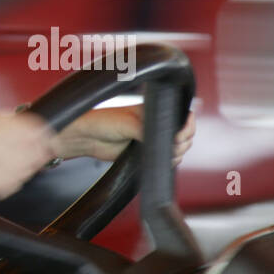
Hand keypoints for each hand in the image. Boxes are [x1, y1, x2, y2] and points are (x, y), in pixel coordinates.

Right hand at [0, 113, 56, 199]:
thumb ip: (4, 124)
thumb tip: (27, 131)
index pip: (36, 130)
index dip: (48, 141)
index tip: (51, 148)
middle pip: (31, 154)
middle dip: (33, 163)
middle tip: (28, 166)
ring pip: (19, 173)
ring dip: (17, 178)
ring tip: (7, 176)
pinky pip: (2, 186)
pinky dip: (3, 189)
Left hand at [53, 107, 195, 165]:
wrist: (86, 138)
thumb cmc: (103, 122)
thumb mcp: (127, 123)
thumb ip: (146, 131)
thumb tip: (163, 141)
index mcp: (156, 111)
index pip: (184, 117)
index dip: (187, 128)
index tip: (179, 136)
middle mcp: (157, 124)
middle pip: (185, 136)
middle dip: (183, 143)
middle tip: (172, 147)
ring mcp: (152, 139)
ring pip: (178, 149)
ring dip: (176, 154)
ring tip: (165, 155)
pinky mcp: (146, 153)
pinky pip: (165, 159)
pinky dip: (167, 162)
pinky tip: (160, 162)